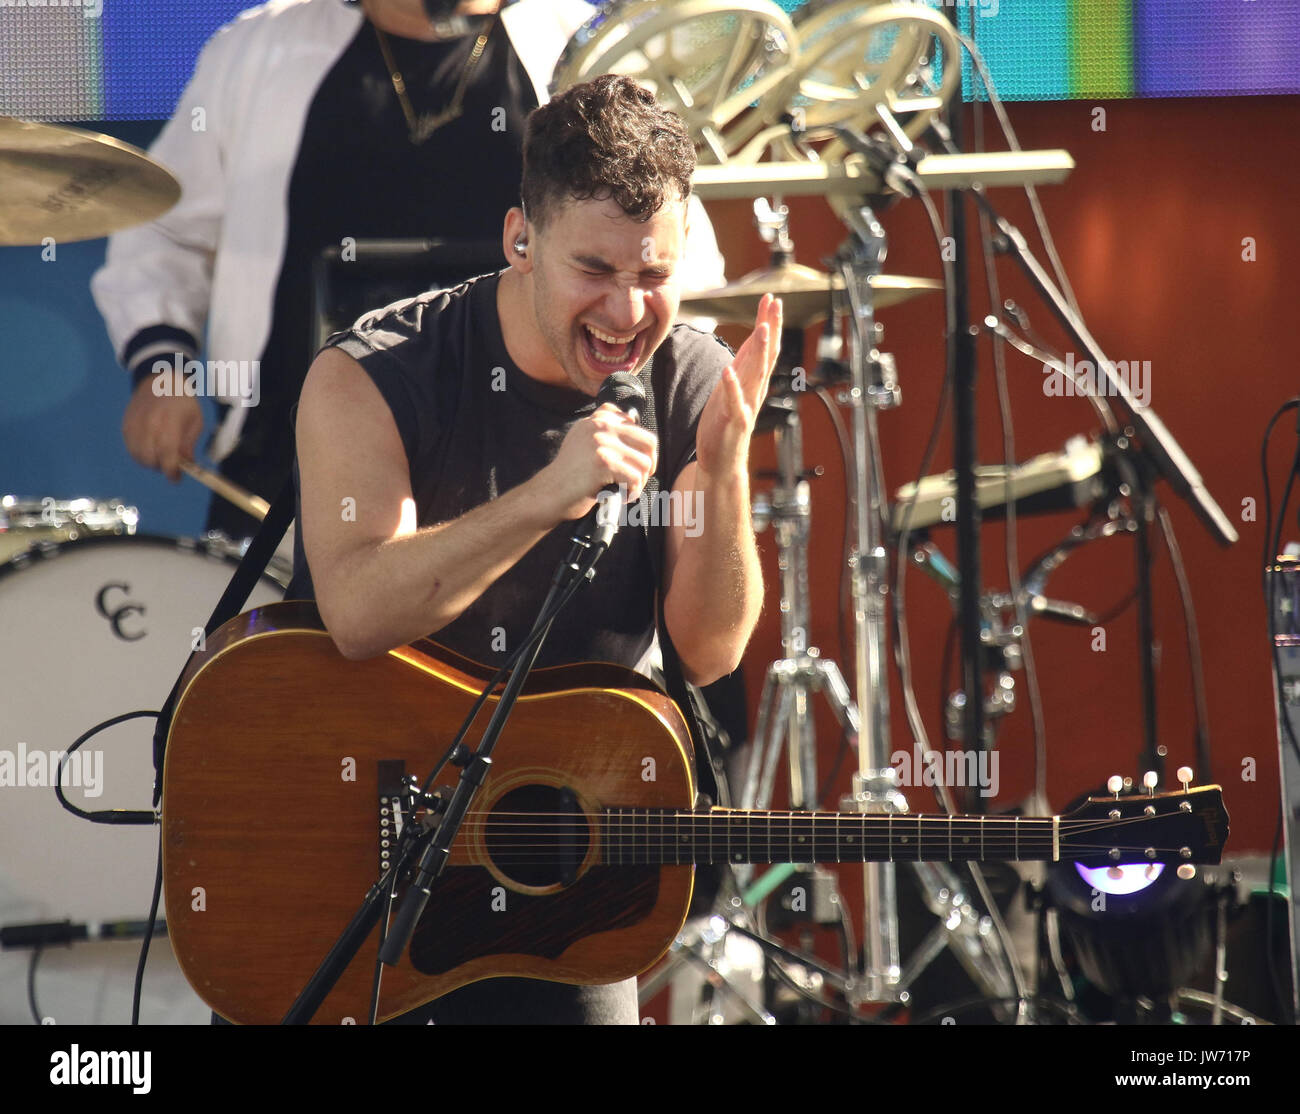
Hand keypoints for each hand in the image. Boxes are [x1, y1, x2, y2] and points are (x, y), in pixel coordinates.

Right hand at [122, 379, 203, 481]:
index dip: (171, 471)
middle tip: (170, 464)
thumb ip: (189, 444)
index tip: (176, 478)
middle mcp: (149, 424)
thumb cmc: (183, 402)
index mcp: (169, 422)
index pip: (167, 454)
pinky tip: (151, 447)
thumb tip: (187, 465)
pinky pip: (130, 448)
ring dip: (150, 461)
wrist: (160, 380)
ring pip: (138, 456)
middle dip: (161, 466)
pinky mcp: (126, 425)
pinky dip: (140, 453)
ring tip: (161, 454)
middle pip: (150, 459)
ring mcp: (135, 424)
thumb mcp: (196, 421)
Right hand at [536, 403, 658, 521]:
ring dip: (639, 482)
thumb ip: (605, 427)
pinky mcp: (603, 462)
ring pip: (645, 463)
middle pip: (649, 442)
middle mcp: (600, 425)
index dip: (640, 449)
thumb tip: (632, 418)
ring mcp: (601, 442)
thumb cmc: (570, 473)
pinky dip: (632, 492)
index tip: (629, 464)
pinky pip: (636, 478)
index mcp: (598, 418)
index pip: (637, 426)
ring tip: (624, 489)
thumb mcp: (583, 439)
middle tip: (635, 480)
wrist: (549, 493)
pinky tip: (619, 495)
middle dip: (647, 465)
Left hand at [694, 293, 781, 479]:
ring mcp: (746, 406)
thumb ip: (743, 367)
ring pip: (756, 375)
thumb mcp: (732, 389)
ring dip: (758, 352)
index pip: (763, 348)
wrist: (721, 463)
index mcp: (753, 382)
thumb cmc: (724, 426)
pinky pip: (734, 402)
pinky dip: (732, 387)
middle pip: (765, 355)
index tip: (771, 299)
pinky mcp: (734, 423)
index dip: (768, 323)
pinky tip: (728, 371)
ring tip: (761, 329)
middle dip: (771, 328)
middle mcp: (754, 391)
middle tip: (776, 304)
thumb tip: (750, 342)